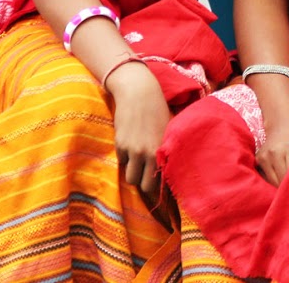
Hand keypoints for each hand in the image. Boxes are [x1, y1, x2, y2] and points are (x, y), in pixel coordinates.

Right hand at [106, 62, 171, 194]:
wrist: (138, 92)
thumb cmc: (157, 109)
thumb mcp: (168, 130)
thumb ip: (166, 150)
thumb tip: (169, 169)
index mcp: (163, 151)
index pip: (161, 182)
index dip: (161, 190)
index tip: (162, 196)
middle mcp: (148, 153)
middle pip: (144, 186)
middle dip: (145, 184)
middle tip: (147, 178)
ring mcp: (132, 150)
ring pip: (130, 178)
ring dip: (133, 173)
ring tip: (138, 164)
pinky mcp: (119, 144)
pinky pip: (122, 162)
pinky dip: (125, 159)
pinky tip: (130, 146)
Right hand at [251, 83, 288, 187]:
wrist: (282, 120)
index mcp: (284, 149)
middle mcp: (271, 153)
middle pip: (281, 182)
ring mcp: (263, 156)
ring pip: (273, 182)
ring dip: (282, 187)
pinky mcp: (259, 158)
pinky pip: (267, 177)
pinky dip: (275, 181)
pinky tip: (282, 184)